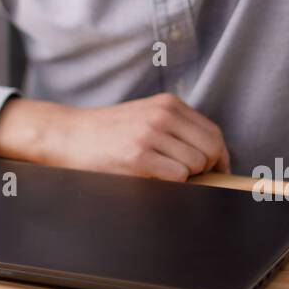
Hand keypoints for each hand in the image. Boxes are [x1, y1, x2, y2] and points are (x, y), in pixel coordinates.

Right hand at [0, 93, 228, 181]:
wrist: (68, 134)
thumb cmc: (107, 131)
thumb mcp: (145, 116)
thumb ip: (175, 127)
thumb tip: (211, 155)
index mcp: (168, 104)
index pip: (213, 133)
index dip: (219, 156)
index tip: (216, 170)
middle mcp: (162, 115)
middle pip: (211, 149)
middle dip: (206, 169)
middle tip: (191, 177)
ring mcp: (150, 135)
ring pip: (196, 165)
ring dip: (185, 177)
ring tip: (161, 173)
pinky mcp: (138, 157)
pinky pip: (177, 177)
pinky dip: (170, 183)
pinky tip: (151, 177)